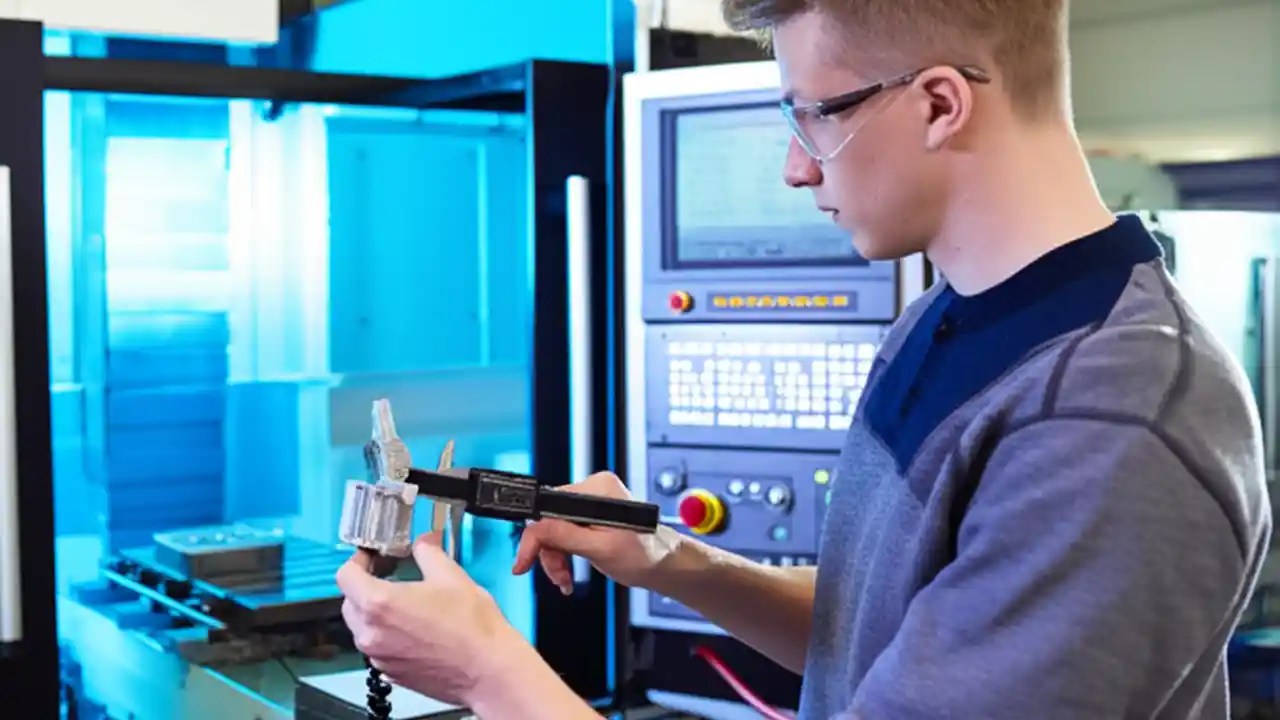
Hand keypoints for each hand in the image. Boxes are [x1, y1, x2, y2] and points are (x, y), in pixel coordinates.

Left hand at [336, 531, 532, 706]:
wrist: (488, 670)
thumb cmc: (472, 629)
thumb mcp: (451, 576)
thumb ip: (428, 552)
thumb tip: (424, 542)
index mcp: (379, 604)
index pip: (346, 575)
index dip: (358, 561)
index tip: (371, 557)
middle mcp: (372, 633)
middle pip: (350, 602)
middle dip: (365, 586)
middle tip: (389, 576)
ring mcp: (379, 657)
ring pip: (362, 628)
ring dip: (375, 613)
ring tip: (406, 605)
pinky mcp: (391, 673)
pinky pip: (377, 648)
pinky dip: (387, 635)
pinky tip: (414, 629)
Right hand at [512, 471, 681, 592]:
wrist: (665, 567)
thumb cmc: (645, 557)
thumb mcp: (601, 550)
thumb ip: (565, 536)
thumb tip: (534, 528)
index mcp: (597, 489)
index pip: (549, 508)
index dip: (534, 538)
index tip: (523, 563)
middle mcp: (593, 489)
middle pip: (550, 520)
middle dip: (549, 553)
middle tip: (558, 577)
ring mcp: (593, 503)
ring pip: (555, 529)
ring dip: (555, 557)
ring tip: (565, 580)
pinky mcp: (593, 516)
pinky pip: (566, 532)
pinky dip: (564, 553)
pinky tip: (568, 571)